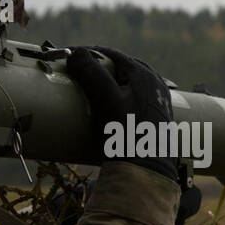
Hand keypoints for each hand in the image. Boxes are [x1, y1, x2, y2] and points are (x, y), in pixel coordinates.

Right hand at [66, 46, 178, 183]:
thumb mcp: (106, 100)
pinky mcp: (157, 116)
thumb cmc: (128, 135)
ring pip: (128, 83)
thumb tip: (76, 53)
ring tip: (89, 89)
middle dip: (97, 67)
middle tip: (75, 73)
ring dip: (108, 82)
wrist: (147, 171)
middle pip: (120, 67)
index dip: (86, 53)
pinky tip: (109, 106)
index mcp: (144, 74)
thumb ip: (92, 73)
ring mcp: (157, 100)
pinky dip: (118, 96)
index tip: (67, 58)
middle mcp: (154, 83)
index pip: (110, 54)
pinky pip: (134, 98)